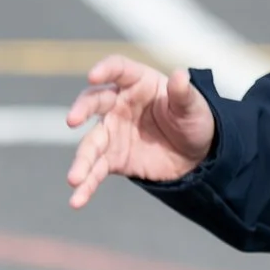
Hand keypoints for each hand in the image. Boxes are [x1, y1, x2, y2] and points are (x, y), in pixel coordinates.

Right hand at [64, 56, 216, 208]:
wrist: (196, 155)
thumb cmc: (194, 121)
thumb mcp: (194, 107)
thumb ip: (183, 94)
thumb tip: (181, 76)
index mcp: (138, 83)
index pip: (118, 69)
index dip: (105, 70)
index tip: (94, 75)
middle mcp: (118, 104)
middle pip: (94, 102)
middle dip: (81, 109)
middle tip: (72, 120)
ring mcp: (112, 132)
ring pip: (91, 143)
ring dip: (80, 160)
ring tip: (73, 179)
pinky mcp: (113, 158)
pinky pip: (96, 171)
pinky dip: (86, 185)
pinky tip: (77, 199)